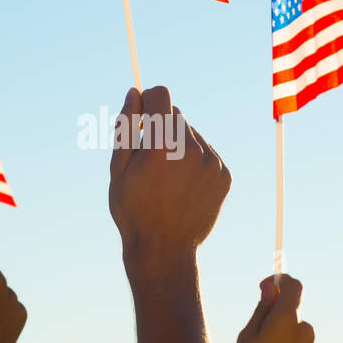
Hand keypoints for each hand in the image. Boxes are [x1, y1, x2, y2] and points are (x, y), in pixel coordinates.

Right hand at [109, 86, 230, 265]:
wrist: (163, 249)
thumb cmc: (133, 209)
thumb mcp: (118, 168)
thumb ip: (126, 126)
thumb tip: (135, 93)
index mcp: (163, 143)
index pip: (161, 95)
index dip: (147, 102)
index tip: (141, 121)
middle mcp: (193, 148)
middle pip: (176, 114)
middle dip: (161, 128)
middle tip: (150, 161)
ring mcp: (212, 162)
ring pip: (192, 133)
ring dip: (179, 145)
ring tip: (167, 178)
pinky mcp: (224, 175)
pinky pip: (207, 152)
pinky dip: (195, 161)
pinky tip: (182, 186)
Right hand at [228, 275, 318, 342]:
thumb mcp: (246, 338)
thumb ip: (262, 309)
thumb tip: (272, 288)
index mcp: (288, 320)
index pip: (294, 285)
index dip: (279, 281)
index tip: (265, 289)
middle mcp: (306, 333)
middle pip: (294, 313)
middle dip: (277, 317)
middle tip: (254, 338)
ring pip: (297, 335)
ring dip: (282, 339)